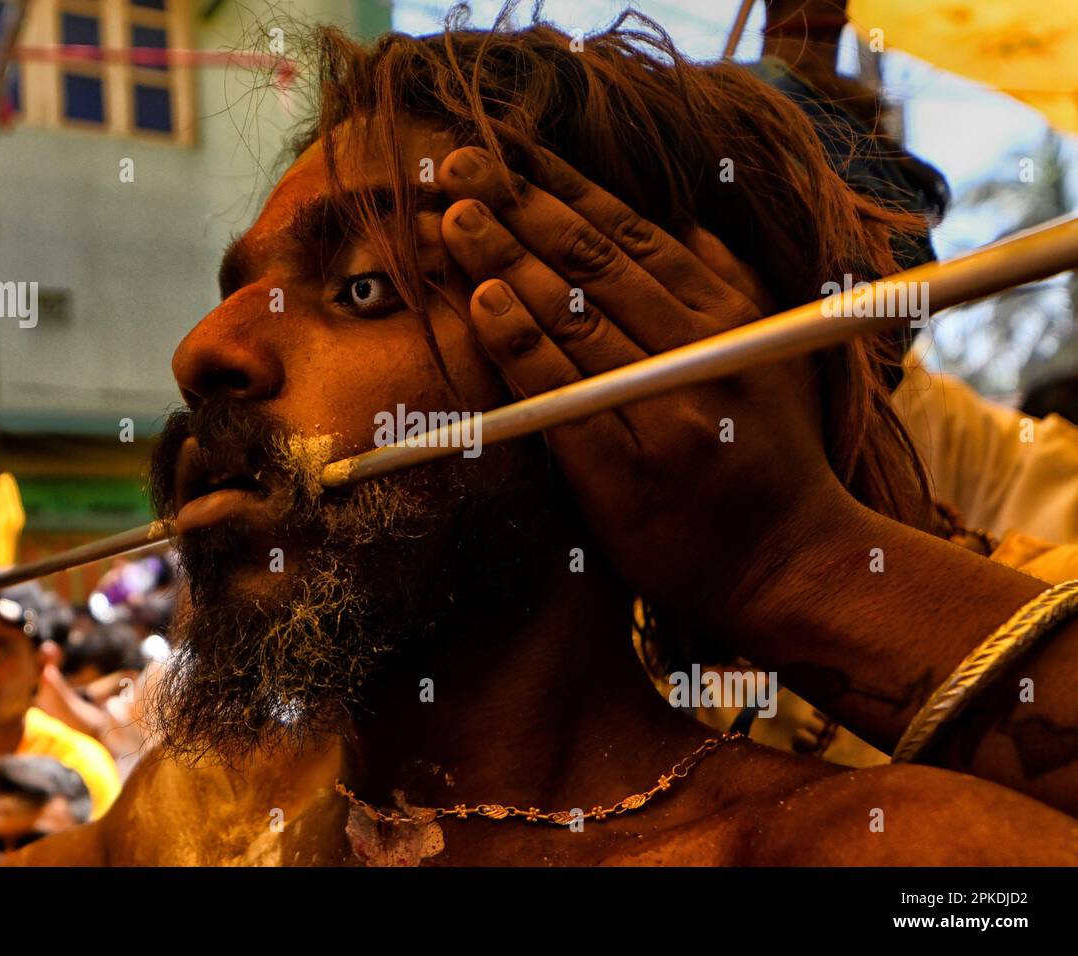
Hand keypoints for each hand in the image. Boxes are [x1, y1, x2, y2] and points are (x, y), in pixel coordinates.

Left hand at [437, 145, 854, 624]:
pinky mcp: (627, 469)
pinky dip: (521, 344)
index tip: (510, 153)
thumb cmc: (771, 455)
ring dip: (507, 260)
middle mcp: (700, 352)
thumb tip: (671, 212)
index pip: (634, 233)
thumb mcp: (769, 349)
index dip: (565, 187)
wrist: (790, 563)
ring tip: (454, 218)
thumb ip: (723, 280)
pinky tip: (484, 301)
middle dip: (521, 207)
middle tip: (458, 166)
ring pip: (573, 318)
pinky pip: (562, 394)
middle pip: (595, 264)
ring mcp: (663, 411)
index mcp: (731, 316)